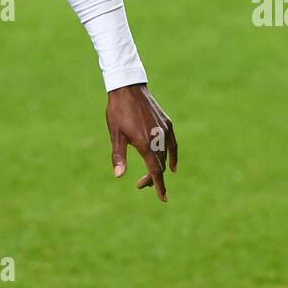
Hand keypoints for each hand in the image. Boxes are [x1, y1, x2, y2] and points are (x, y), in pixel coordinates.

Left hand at [106, 84, 177, 201]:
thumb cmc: (118, 112)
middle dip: (153, 178)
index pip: (155, 171)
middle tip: (141, 185)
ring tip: (153, 177)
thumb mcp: (115, 135)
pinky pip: (173, 144)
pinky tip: (172, 165)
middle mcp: (158, 138)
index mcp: (145, 143)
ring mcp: (164, 130)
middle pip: (160, 165)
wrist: (128, 88)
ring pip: (166, 155)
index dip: (159, 186)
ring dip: (161, 168)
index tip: (163, 198)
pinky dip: (173, 155)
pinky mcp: (167, 123)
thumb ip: (118, 156)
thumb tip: (118, 176)